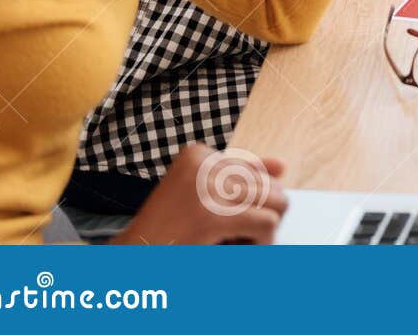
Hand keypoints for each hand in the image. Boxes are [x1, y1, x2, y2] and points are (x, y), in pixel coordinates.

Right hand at [112, 144, 287, 244]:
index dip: (247, 202)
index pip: (253, 170)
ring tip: (240, 242)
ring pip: (274, 201)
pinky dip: (263, 242)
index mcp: (197, 154)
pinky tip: (242, 250)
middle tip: (237, 236)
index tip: (222, 219)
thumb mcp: (204, 196)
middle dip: (261, 214)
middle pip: (268, 184)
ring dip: (265, 229)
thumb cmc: (169, 233)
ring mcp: (205, 188)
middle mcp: (201, 164)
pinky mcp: (212, 215)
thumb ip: (242, 177)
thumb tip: (282, 166)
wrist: (134, 262)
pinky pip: (266, 223)